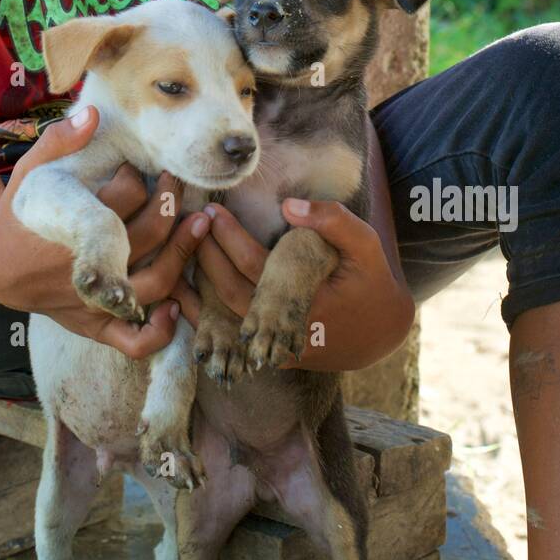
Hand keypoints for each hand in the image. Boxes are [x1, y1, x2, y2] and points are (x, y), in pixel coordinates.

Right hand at [0, 106, 210, 358]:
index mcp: (69, 226)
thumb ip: (59, 141)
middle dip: (169, 208)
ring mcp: (91, 300)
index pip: (120, 202)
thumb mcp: (31, 171)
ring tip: (201, 224)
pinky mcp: (92, 324)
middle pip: (144, 238)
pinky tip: (177, 306)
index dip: (137, 181)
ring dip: (182, 255)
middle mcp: (83, 266)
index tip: (140, 170)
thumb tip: (93, 114)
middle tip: (178, 187)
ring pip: (150, 284)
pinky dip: (157, 330)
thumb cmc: (20, 212)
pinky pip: (130, 340)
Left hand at [176, 198, 414, 370]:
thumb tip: (288, 205)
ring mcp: (274, 346)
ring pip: (221, 316)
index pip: (255, 266)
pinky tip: (180, 288)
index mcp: (306, 299)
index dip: (229, 238)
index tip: (212, 210)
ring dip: (196, 283)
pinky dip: (202, 311)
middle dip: (205, 255)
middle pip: (229, 292)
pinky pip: (226, 333)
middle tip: (190, 223)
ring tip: (181, 248)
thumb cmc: (369, 279)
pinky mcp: (266, 353)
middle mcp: (284, 328)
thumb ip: (333, 221)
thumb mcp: (365, 244)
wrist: (380, 331)